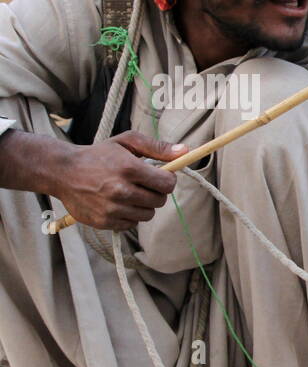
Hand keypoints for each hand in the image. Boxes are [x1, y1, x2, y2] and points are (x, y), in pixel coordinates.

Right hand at [53, 131, 186, 230]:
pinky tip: (117, 203)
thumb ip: (157, 147)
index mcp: (129, 169)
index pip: (167, 184)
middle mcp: (121, 190)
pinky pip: (131, 224)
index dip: (168, 181)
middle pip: (159, 201)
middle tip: (142, 184)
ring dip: (143, 205)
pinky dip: (129, 215)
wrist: (62, 172)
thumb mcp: (127, 142)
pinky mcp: (104, 221)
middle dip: (155, 192)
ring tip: (129, 193)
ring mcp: (112, 208)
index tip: (160, 177)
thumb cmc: (98, 155)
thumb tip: (185, 151)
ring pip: (148, 214)